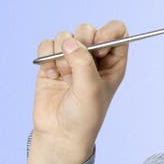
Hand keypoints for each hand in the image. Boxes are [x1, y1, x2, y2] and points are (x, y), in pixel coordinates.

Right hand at [27, 20, 128, 163]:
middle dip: (80, 42)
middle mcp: (93, 57)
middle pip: (87, 30)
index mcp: (113, 62)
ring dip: (61, 54)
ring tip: (64, 77)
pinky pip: (46, 45)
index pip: (117, 32)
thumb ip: (82, 62)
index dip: (107, 31)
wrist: (60, 133)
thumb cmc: (84, 115)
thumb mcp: (91, 89)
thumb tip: (68, 41)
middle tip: (75, 62)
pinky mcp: (51, 63)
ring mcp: (71, 58)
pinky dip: (46, 57)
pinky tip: (51, 75)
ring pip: (64, 36)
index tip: (97, 43)